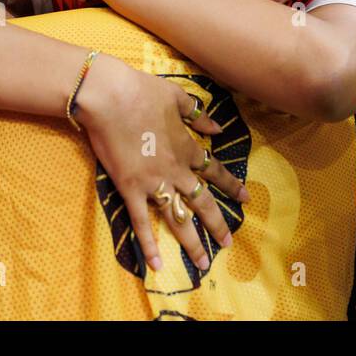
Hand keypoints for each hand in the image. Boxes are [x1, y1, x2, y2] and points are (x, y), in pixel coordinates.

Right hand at [77, 55, 247, 272]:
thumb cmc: (141, 91)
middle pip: (202, 202)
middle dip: (217, 225)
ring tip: (203, 262)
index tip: (246, 199)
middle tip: (228, 244)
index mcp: (187, 147)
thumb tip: (217, 128)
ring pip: (178, 218)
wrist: (109, 96)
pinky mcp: (130, 189)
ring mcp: (154, 182)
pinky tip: (157, 265)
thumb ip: (198, 115)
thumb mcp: (177, 96)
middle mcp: (176, 170)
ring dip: (192, 242)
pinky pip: (142, 222)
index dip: (231, 186)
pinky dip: (149, 244)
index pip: (215, 171)